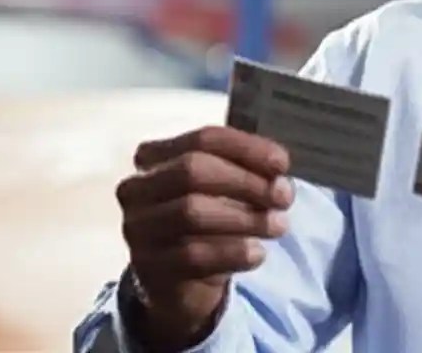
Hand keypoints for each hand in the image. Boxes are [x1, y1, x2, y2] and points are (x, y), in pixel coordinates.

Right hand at [115, 126, 293, 350]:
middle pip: (192, 170)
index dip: (247, 148)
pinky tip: (258, 254)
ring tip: (278, 225)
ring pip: (191, 212)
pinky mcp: (147, 268)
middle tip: (284, 197)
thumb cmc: (209, 221)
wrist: (182, 283)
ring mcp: (138, 229)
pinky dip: (232, 252)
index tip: (283, 164)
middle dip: (246, 182)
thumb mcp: (229, 191)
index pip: (203, 139)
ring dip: (245, 218)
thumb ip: (251, 174)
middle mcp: (137, 189)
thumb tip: (278, 176)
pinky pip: (192, 255)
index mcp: (156, 157)